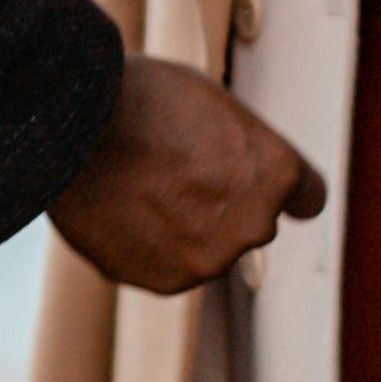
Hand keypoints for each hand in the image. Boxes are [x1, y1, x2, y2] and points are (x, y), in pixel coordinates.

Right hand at [52, 53, 322, 295]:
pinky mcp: (166, 281)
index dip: (280, 188)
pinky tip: (122, 212)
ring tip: (138, 188)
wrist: (73, 129)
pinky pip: (167, 266)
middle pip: (250, 222)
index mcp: (275, 172)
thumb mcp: (212, 105)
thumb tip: (232, 176)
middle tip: (174, 171)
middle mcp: (253, 224)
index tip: (260, 185)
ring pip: (206, 247)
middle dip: (222, 204)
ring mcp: (209, 259)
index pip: (307, 198)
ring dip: (183, 228)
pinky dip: (149, 247)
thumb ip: (239, 152)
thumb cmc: (141, 99)